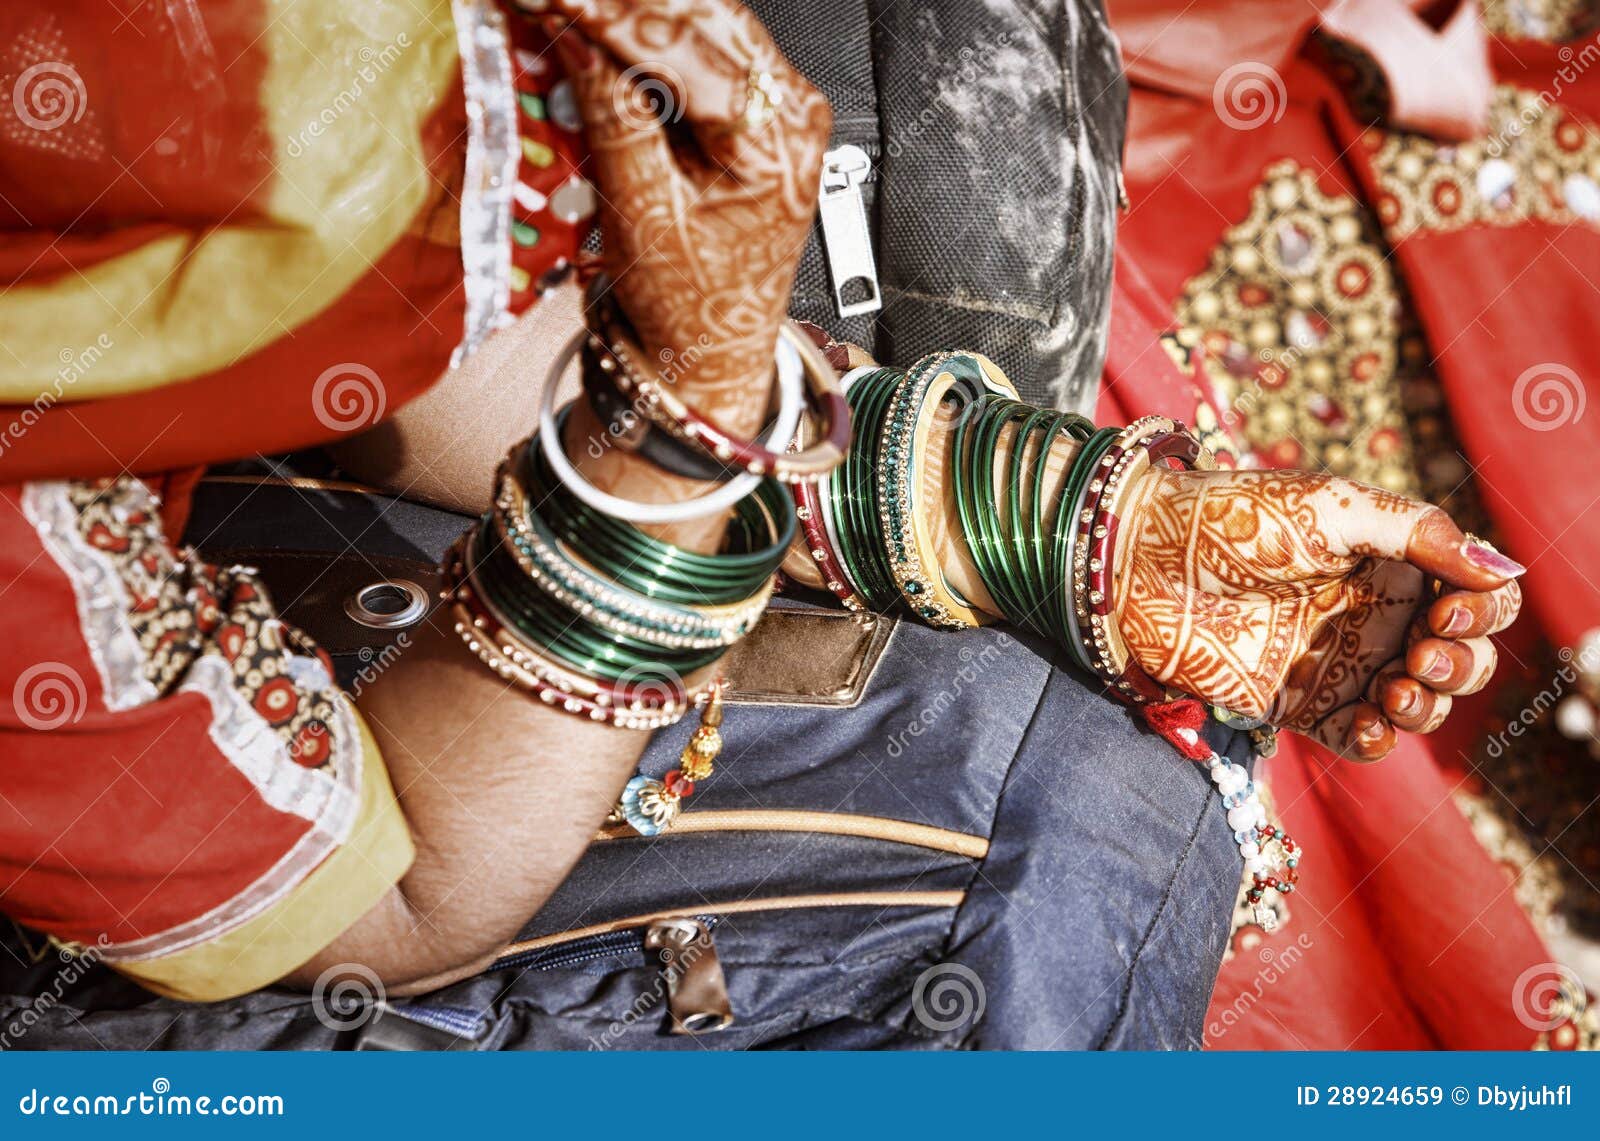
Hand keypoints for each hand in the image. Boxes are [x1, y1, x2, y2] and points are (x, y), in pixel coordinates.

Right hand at [548, 0, 831, 427]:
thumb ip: (615, 119)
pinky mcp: (760, 112)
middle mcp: (792, 116)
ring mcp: (782, 110)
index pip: (683, 48)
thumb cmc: (690, 305)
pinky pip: (705, 47)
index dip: (607, 13)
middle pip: (701, 14)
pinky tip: (604, 24)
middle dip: (621, 3)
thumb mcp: (643, 215)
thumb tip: (578, 41)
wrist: (710, 351)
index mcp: (776, 144)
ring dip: (635, 10)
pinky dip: (651, 32)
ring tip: (569, 7)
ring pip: (704, 19)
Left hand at [1113, 469, 1525, 759]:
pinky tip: (1368, 724)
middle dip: (1459, 664)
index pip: (1475, 595)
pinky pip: (1360, 739)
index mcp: (1391, 561)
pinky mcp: (1298, 704)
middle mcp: (1373, 614)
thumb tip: (1505, 568)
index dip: (1483, 611)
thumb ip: (1419, 535)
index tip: (1450, 609)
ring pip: (1418, 705)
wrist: (1141, 561)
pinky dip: (1378, 741)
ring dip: (1429, 707)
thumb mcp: (1332, 508)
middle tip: (1419, 654)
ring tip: (1397, 691)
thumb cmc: (1232, 520)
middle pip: (1459, 657)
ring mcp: (1338, 662)